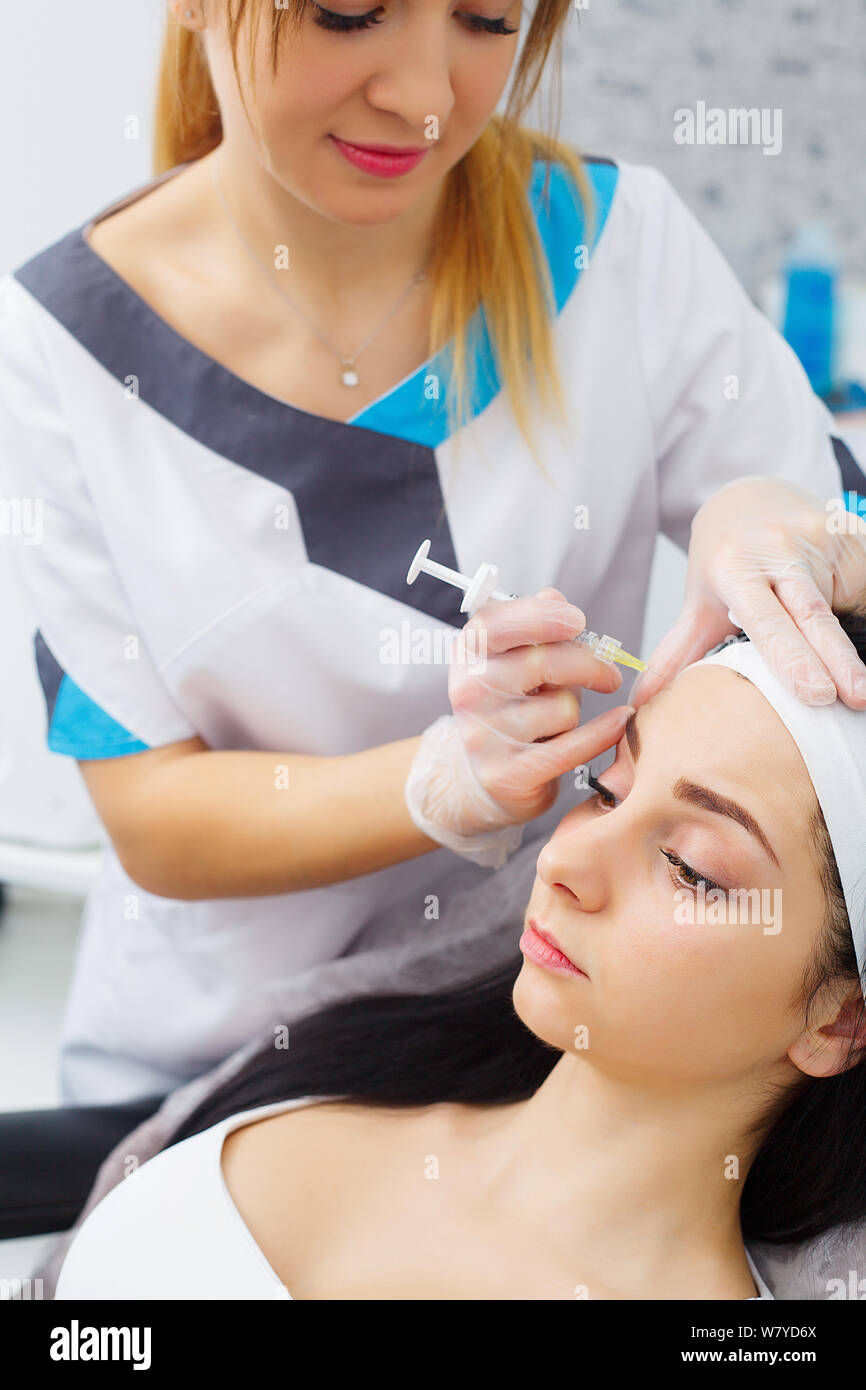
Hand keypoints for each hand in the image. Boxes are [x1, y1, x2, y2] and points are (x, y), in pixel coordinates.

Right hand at [405, 588, 633, 859]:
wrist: (486, 777)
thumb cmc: (510, 707)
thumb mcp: (513, 660)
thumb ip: (533, 627)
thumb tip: (553, 597)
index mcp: (469, 655)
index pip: (497, 624)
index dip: (541, 616)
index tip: (578, 620)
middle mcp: (469, 691)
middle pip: (543, 663)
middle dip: (588, 664)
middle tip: (609, 674)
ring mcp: (484, 735)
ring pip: (562, 708)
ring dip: (574, 711)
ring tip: (559, 719)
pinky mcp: (507, 773)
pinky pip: (572, 747)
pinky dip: (603, 733)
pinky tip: (619, 722)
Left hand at [631, 478, 865, 709]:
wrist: (749, 498)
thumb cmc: (723, 561)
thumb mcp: (697, 603)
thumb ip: (676, 654)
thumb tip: (640, 705)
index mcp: (735, 568)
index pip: (766, 621)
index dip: (791, 657)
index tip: (815, 694)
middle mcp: (778, 549)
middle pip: (813, 614)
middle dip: (838, 659)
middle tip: (858, 698)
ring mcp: (818, 537)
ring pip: (841, 599)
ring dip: (853, 647)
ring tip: (863, 689)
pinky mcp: (849, 534)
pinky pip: (859, 582)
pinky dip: (861, 610)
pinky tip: (860, 648)